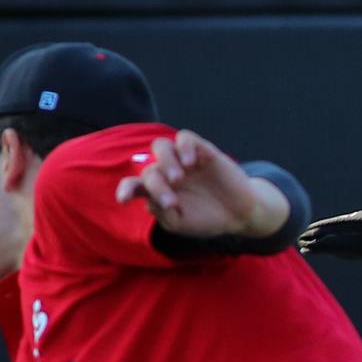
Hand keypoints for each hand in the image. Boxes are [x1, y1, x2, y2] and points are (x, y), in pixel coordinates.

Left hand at [115, 129, 283, 238]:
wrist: (238, 214)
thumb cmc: (206, 218)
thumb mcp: (178, 223)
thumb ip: (160, 210)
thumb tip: (147, 196)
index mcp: (157, 190)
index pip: (135, 184)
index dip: (126, 189)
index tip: (124, 199)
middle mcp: (166, 172)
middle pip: (149, 169)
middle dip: (157, 186)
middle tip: (171, 202)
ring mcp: (183, 160)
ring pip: (161, 146)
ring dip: (166, 162)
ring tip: (179, 179)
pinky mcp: (201, 150)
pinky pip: (185, 138)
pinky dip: (184, 147)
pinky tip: (190, 164)